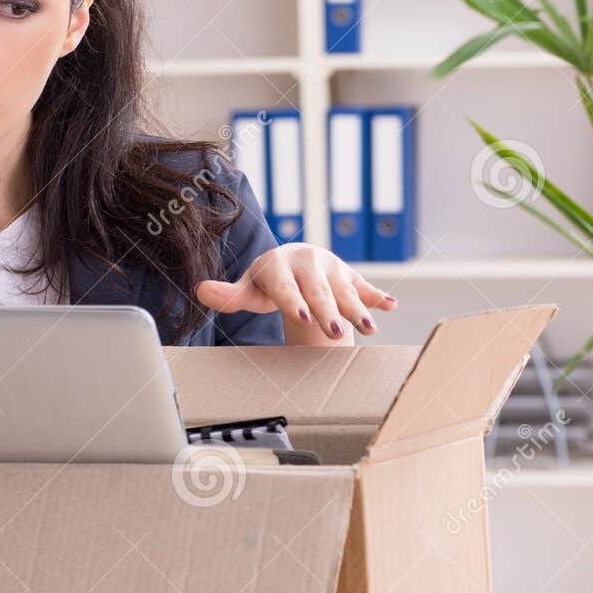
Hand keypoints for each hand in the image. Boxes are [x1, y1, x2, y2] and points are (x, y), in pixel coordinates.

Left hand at [195, 243, 398, 342]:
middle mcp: (307, 262)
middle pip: (319, 292)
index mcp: (278, 266)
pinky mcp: (349, 275)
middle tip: (336, 333)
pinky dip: (377, 297)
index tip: (300, 317)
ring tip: (369, 329)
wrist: (294, 260)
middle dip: (328, 311)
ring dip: (358, 309)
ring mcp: (331, 268)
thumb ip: (229, 295)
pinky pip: (365, 287)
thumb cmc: (266, 282)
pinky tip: (392, 306)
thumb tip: (200, 291)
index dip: (293, 301)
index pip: (285, 286)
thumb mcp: (249, 288)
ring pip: (345, 290)